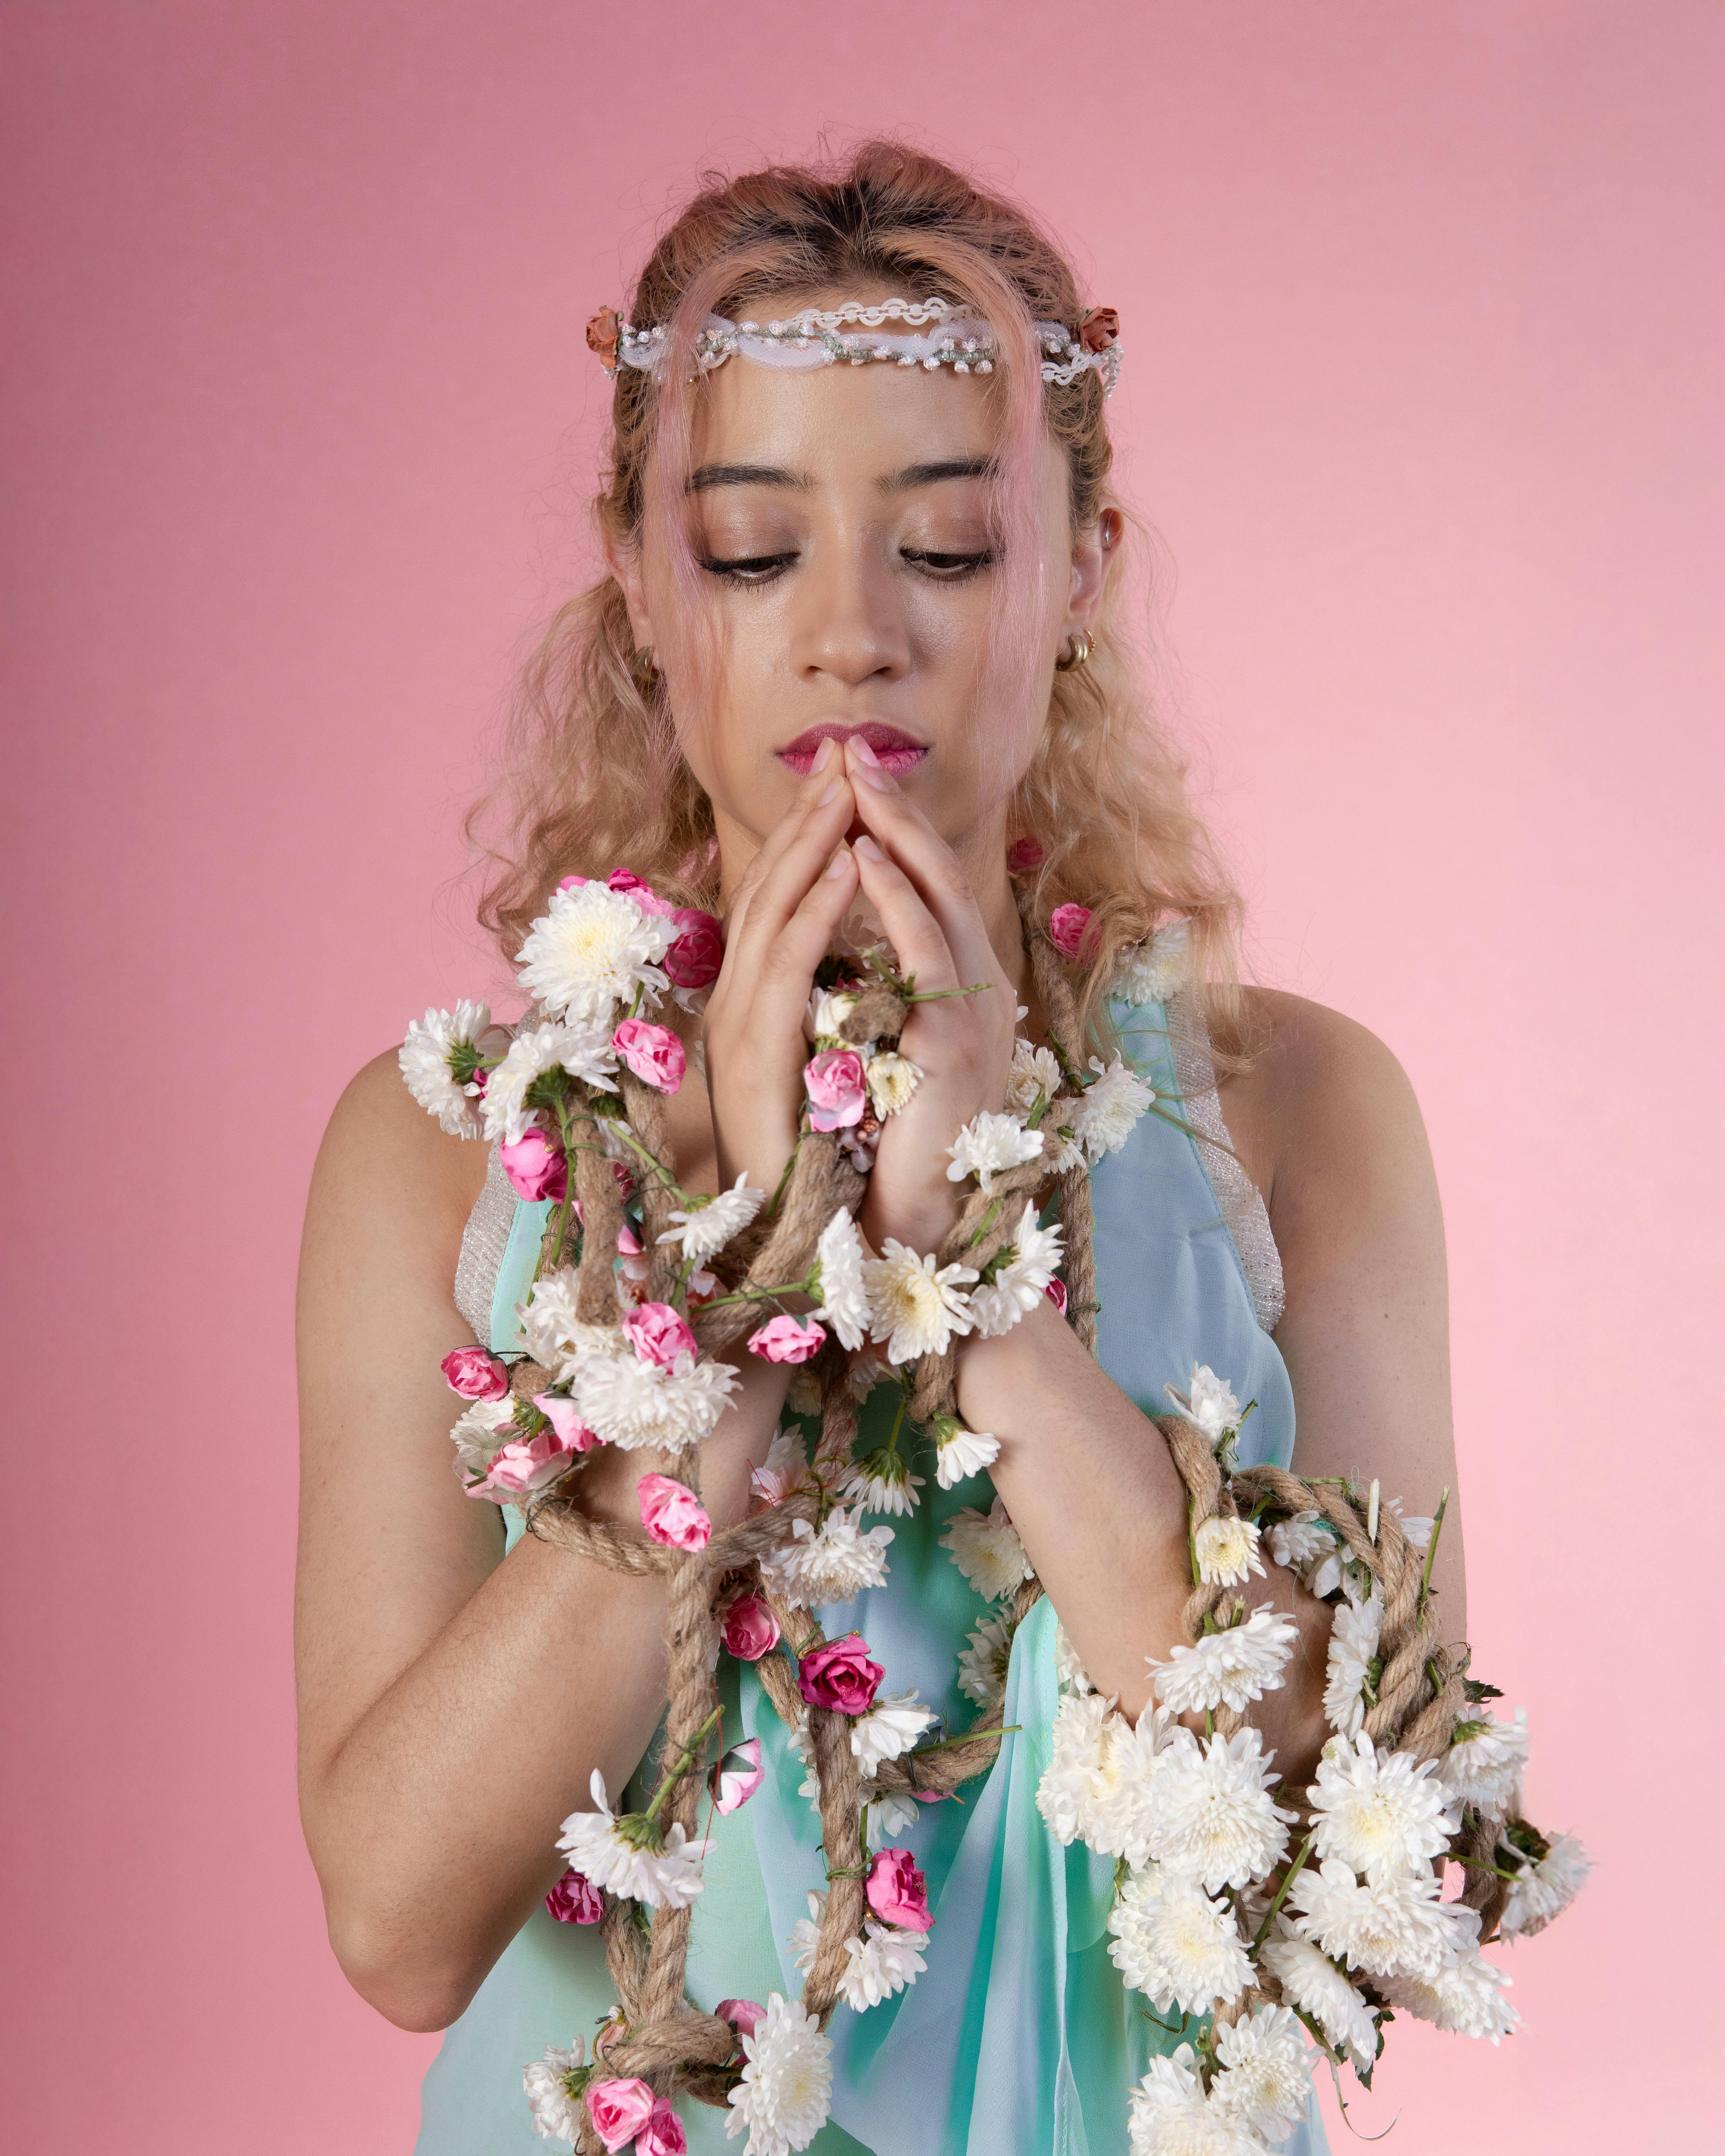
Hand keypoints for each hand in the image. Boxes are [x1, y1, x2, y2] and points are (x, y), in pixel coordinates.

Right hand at [702, 743, 859, 1198]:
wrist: (777, 1237)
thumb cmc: (803, 1156)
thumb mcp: (813, 1059)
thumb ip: (818, 1006)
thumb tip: (847, 959)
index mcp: (748, 997)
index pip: (776, 896)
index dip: (806, 833)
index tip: (842, 778)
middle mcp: (733, 999)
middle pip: (767, 886)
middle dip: (808, 816)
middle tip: (843, 752)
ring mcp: (738, 1023)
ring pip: (771, 911)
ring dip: (810, 845)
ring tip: (846, 788)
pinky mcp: (756, 1055)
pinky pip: (788, 967)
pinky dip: (818, 912)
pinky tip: (847, 868)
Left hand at [842, 738, 1018, 1253]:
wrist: (905, 1222)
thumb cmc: (884, 1140)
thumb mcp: (877, 1039)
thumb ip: (872, 983)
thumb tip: (837, 930)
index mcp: (955, 986)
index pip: (924, 885)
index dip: (891, 825)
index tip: (849, 771)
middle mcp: (975, 989)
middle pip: (937, 876)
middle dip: (894, 808)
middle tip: (852, 749)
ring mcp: (971, 1015)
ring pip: (937, 901)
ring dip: (894, 833)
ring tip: (855, 780)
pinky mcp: (953, 1046)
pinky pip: (923, 956)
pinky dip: (895, 900)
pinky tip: (864, 857)